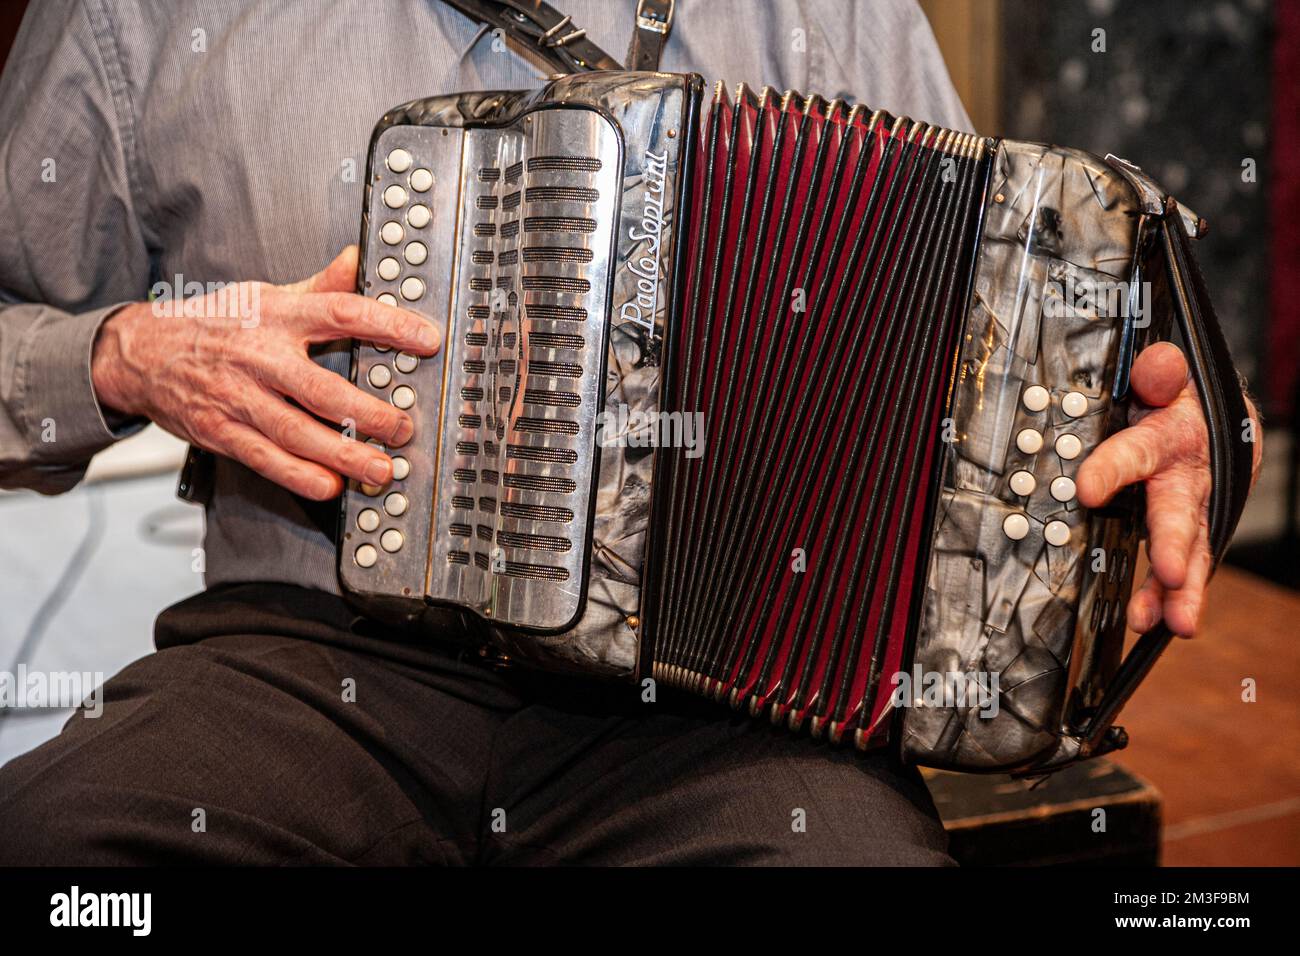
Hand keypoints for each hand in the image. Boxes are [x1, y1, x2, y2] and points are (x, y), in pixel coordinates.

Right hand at [91, 246, 439, 499]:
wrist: (140, 351)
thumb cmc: (215, 323)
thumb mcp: (266, 295)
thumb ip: (320, 286)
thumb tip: (360, 259)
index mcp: (277, 316)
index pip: (340, 313)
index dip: (387, 324)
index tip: (427, 340)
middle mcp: (259, 357)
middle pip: (322, 387)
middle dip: (369, 413)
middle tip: (404, 428)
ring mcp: (238, 397)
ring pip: (297, 431)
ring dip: (343, 454)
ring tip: (381, 469)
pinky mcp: (221, 431)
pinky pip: (265, 459)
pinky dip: (299, 476)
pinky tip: (330, 486)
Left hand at [1076, 342, 1261, 637]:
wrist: (1213, 418)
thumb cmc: (1175, 400)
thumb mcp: (1164, 376)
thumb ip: (1158, 372)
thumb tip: (1156, 367)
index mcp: (1175, 434)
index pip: (1141, 448)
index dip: (1114, 467)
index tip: (1086, 488)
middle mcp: (1189, 476)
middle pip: (1181, 511)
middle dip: (1175, 545)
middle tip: (1170, 573)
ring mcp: (1191, 507)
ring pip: (1188, 548)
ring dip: (1177, 588)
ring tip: (1170, 622)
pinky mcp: (1187, 528)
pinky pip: (1179, 563)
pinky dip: (1169, 594)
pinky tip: (1155, 621)